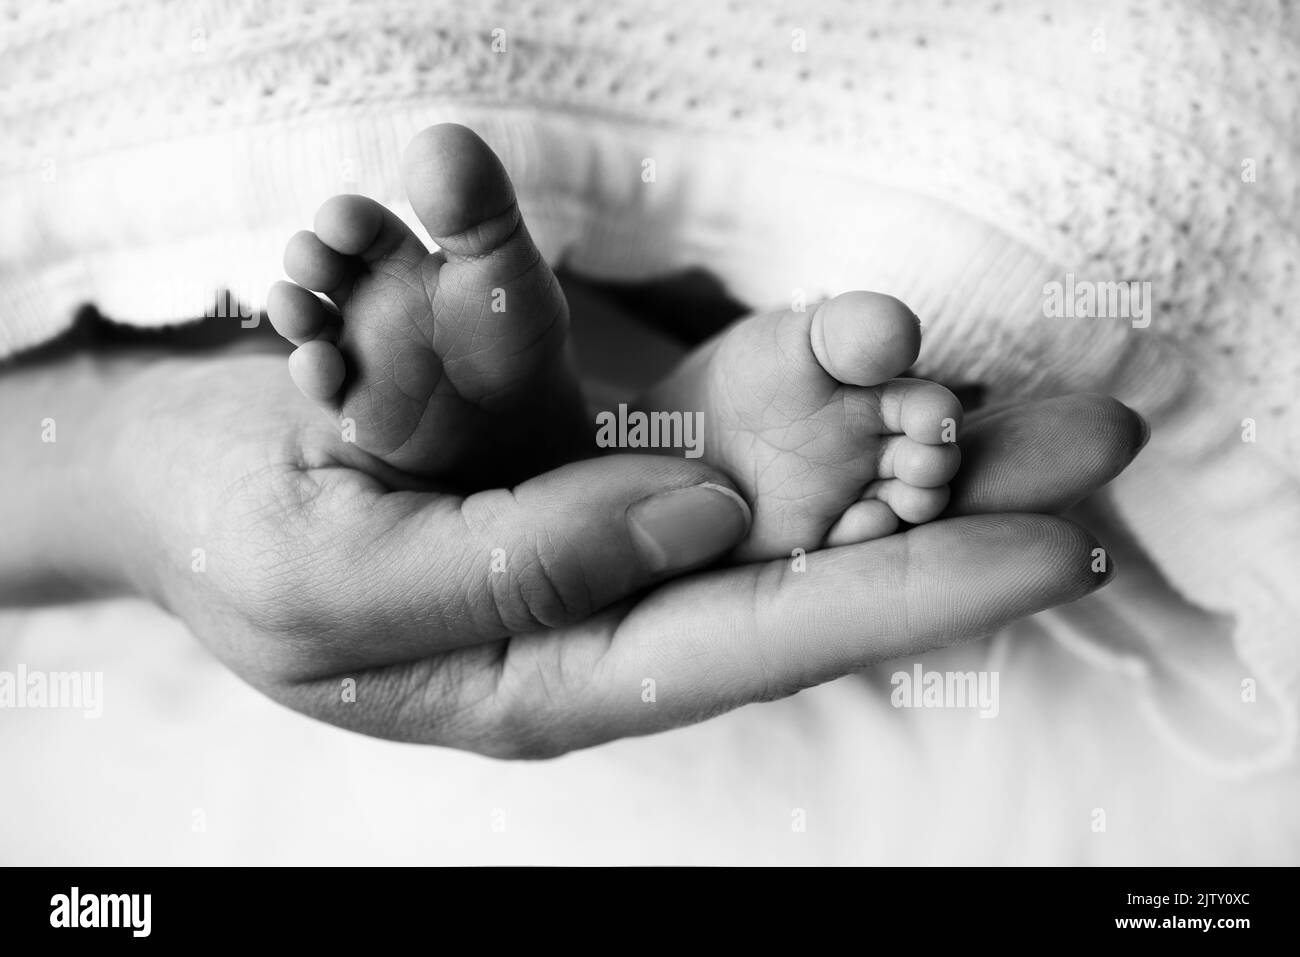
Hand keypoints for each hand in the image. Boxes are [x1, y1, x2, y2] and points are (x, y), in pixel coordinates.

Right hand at [98, 353, 1143, 756]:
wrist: (156, 468)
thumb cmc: (226, 551)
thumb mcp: (334, 588)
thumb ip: (513, 572)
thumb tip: (696, 526)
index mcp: (553, 668)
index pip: (763, 638)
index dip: (912, 598)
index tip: (1057, 552)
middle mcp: (600, 582)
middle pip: (801, 544)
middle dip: (948, 491)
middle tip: (1097, 438)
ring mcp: (591, 489)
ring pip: (757, 444)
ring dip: (875, 397)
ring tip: (1005, 366)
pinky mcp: (566, 407)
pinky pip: (649, 356)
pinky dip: (708, 323)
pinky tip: (802, 310)